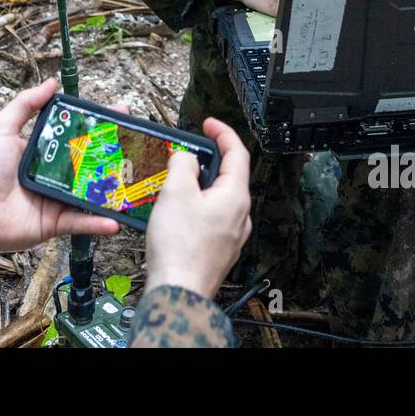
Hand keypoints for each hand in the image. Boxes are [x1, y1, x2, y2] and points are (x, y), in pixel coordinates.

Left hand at [0, 77, 118, 250]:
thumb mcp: (2, 128)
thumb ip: (25, 104)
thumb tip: (51, 83)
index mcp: (46, 152)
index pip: (79, 135)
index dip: (100, 125)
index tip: (121, 114)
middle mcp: (55, 175)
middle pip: (91, 164)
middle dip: (115, 155)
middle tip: (139, 145)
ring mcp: (57, 200)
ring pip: (91, 194)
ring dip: (112, 190)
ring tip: (134, 182)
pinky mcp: (55, 224)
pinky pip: (80, 223)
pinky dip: (98, 222)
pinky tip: (116, 220)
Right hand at [144, 118, 251, 298]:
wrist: (178, 292)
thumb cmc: (180, 248)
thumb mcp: (175, 192)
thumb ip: (183, 165)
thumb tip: (187, 158)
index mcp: (235, 197)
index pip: (237, 153)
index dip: (222, 133)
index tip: (208, 123)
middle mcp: (239, 216)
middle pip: (228, 176)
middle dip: (207, 160)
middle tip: (185, 153)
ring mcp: (230, 235)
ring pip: (218, 198)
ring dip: (199, 185)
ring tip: (175, 183)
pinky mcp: (218, 250)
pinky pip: (210, 218)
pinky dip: (195, 206)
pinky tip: (175, 212)